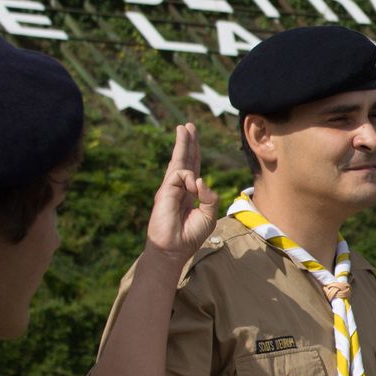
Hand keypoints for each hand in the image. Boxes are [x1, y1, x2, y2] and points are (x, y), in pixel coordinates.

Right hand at [145, 124, 218, 265]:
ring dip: (183, 144)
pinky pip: (181, 175)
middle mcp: (179, 188)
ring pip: (178, 161)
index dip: (194, 153)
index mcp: (189, 193)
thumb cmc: (190, 236)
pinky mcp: (165, 192)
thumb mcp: (208, 215)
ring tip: (184, 127)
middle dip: (187, 142)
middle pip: (184, 160)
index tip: (193, 137)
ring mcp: (171, 189)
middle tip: (187, 125)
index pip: (193, 168)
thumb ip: (210, 197)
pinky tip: (193, 186)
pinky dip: (190, 178)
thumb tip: (201, 180)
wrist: (173, 250)